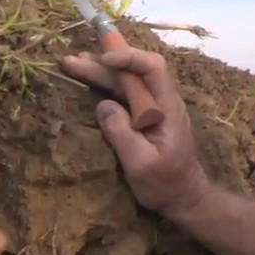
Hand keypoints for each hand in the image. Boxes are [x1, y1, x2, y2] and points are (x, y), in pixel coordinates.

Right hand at [60, 48, 211, 220]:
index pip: (153, 68)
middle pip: (134, 72)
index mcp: (167, 108)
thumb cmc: (166, 184)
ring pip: (128, 81)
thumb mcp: (140, 163)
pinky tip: (91, 80)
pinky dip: (108, 85)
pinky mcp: (147, 117)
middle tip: (70, 60)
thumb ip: (121, 133)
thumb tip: (103, 105)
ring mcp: (156, 108)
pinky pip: (127, 94)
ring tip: (74, 63)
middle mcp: (163, 102)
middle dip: (103, 63)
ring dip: (102, 71)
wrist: (185, 197)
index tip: (103, 60)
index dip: (128, 57)